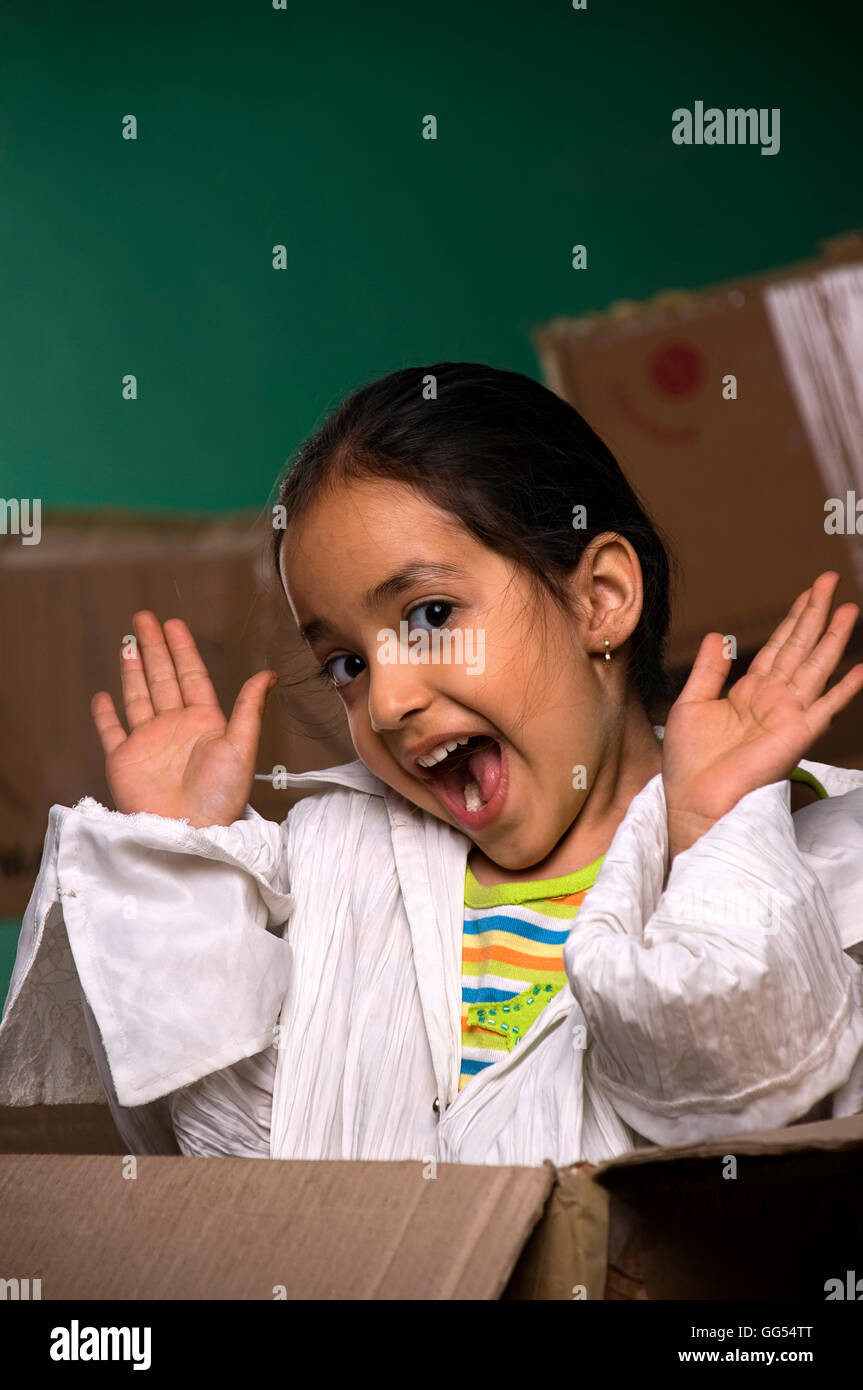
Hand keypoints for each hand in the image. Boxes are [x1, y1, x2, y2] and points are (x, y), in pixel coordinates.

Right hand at [91, 611, 277, 827]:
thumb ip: (249, 707)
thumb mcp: (242, 745)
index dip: (182, 649)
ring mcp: (148, 743)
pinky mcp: (124, 760)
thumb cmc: (221, 796)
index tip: (173, 624)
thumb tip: (270, 673)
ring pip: (137, 697)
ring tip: (128, 642)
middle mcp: (175, 728)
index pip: (191, 675)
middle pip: (161, 678)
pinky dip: (105, 714)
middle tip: (144, 617)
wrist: (191, 831)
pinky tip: (103, 696)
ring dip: (132, 670)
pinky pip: (112, 731)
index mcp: (203, 722)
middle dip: (154, 647)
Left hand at [662, 572, 862, 858]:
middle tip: (830, 581)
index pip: (777, 647)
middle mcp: (773, 700)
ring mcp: (788, 715)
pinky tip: (861, 669)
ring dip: (833, 639)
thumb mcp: (691, 703)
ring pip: (815, 667)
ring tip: (849, 609)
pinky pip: (826, 707)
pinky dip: (845, 688)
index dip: (793, 618)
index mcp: (749, 692)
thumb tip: (719, 635)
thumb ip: (709, 669)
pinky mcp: (796, 734)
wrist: (692, 799)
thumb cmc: (689, 762)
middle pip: (800, 648)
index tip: (808, 592)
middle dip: (816, 615)